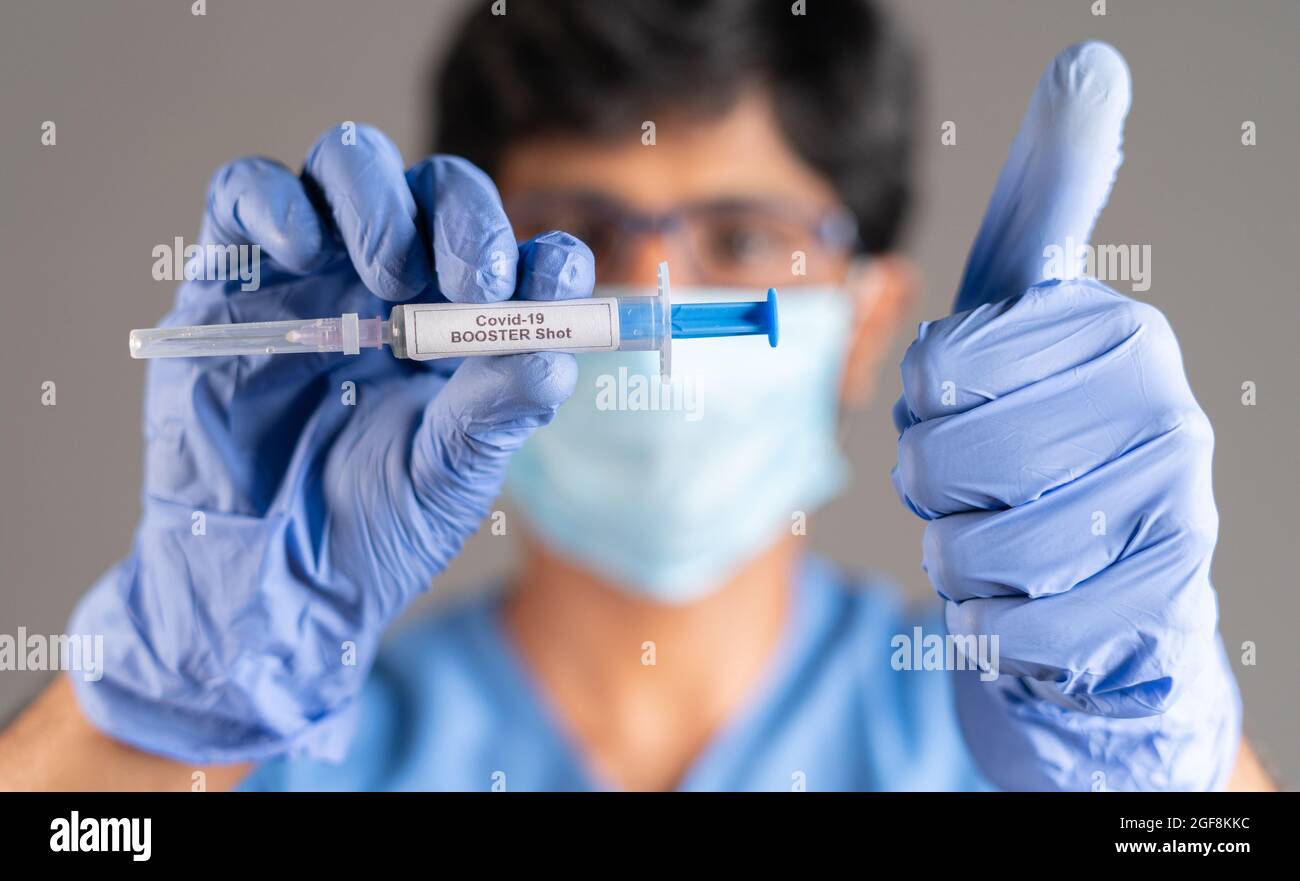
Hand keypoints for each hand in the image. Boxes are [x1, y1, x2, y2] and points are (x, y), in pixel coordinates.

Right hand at [68, 124, 593, 762]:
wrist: (263, 579)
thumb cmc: (367, 533)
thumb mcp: (450, 478)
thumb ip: (499, 412)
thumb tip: (553, 357)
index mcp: (466, 331)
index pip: (522, 258)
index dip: (544, 258)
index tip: (551, 290)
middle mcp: (398, 288)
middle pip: (442, 191)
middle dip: (468, 220)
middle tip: (471, 284)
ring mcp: (315, 275)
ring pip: (352, 164)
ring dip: (382, 201)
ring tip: (388, 281)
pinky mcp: (234, 280)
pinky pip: (248, 192)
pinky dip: (279, 203)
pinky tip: (303, 255)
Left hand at [891, 43, 1240, 789]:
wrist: (1108, 595)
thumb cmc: (1042, 444)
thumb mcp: (1028, 317)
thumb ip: (1049, 199)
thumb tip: (1093, 64)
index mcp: (1111, 330)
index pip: (942, 369)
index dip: (923, 404)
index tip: (957, 403)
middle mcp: (1160, 406)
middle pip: (950, 459)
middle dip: (932, 488)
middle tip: (971, 489)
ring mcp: (1173, 508)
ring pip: (976, 546)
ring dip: (959, 556)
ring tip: (1001, 543)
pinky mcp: (1161, 607)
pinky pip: (1018, 626)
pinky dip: (991, 625)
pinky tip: (1020, 605)